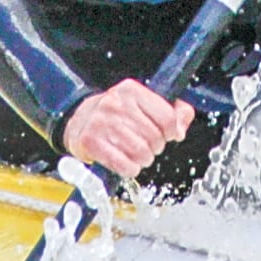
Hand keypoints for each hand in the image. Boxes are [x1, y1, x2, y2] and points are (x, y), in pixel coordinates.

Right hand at [62, 78, 192, 177]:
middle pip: (154, 138)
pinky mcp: (91, 142)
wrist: (80, 121)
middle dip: (155, 147)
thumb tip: (180, 130)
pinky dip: (130, 169)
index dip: (171, 132)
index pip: (167, 117)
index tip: (167, 135)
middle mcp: (115, 103)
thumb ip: (174, 112)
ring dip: (143, 160)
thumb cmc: (118, 115)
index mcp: (131, 90)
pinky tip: (126, 162)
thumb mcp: (144, 104)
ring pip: (141, 153)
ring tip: (136, 154)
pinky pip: (124, 165)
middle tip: (146, 146)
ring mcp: (101, 122)